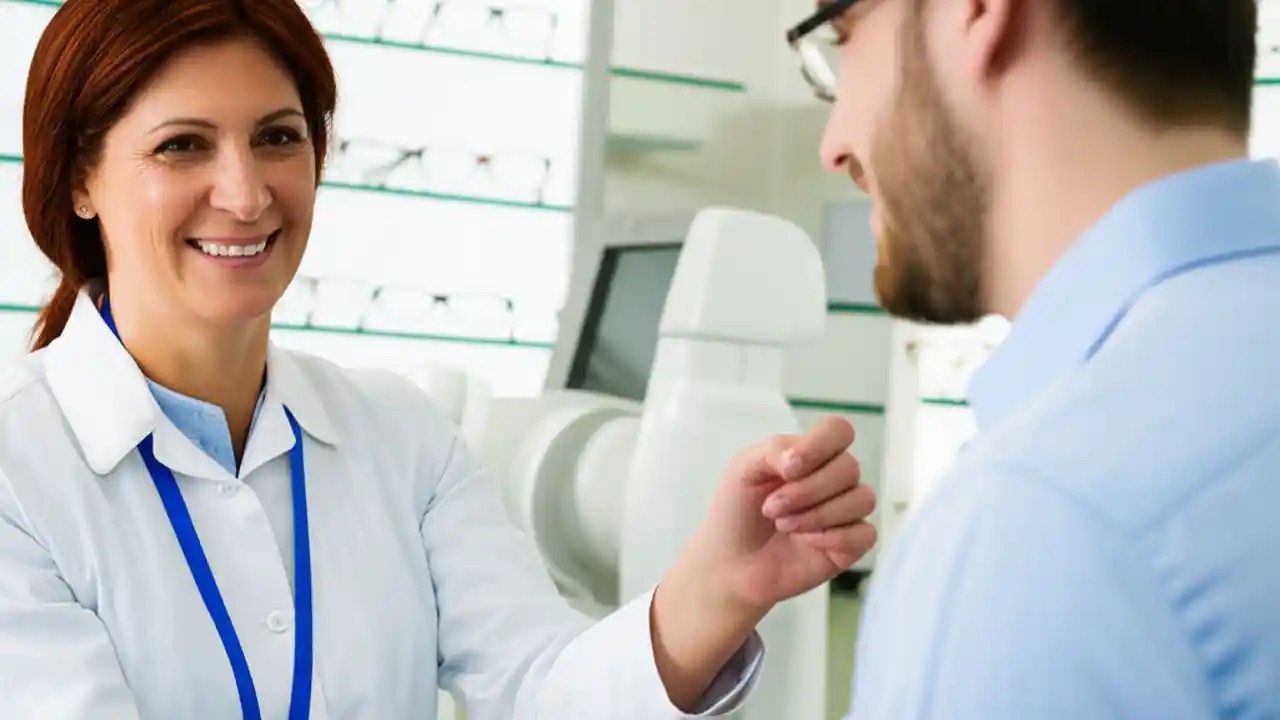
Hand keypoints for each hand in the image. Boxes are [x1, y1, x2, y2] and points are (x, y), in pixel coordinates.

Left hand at [684, 416, 877, 610]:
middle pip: (849, 467)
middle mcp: (833, 480)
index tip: (787, 469)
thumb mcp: (744, 469)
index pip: (838, 431)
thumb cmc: (736, 512)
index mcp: (811, 455)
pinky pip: (865, 534)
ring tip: (784, 526)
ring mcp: (845, 513)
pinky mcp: (850, 546)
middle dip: (807, 490)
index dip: (819, 446)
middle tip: (772, 508)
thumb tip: (801, 459)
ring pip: (862, 499)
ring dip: (818, 514)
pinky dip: (834, 537)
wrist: (730, 563)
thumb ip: (774, 450)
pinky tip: (807, 543)